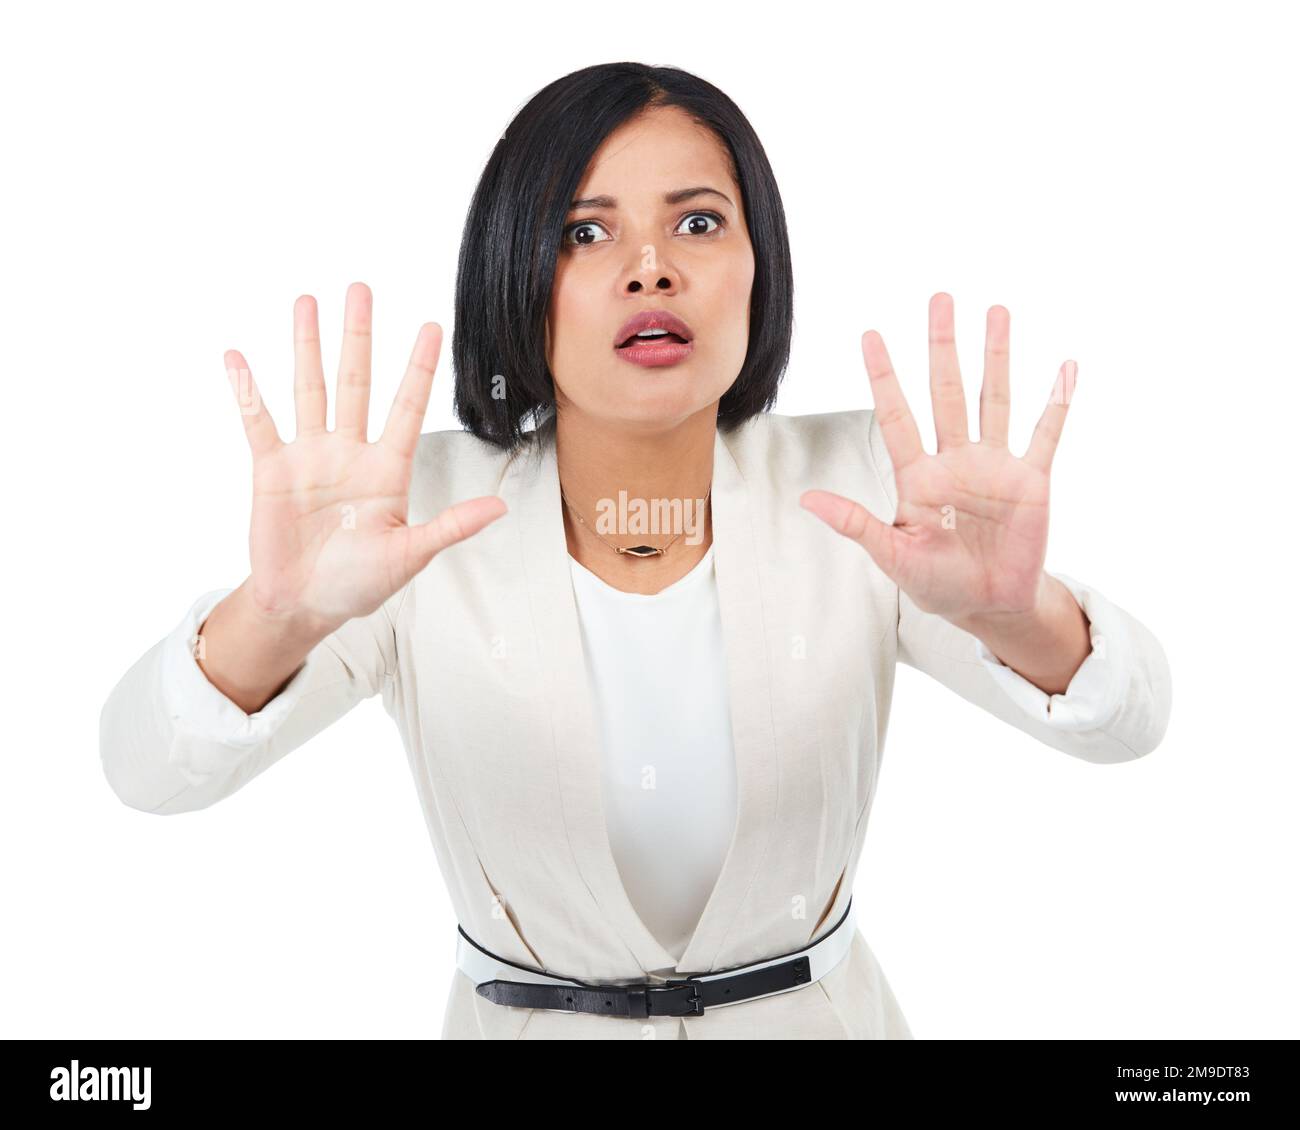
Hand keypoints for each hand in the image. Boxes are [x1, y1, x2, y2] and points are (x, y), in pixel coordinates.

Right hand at [225, 282, 506, 636]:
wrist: (304, 605)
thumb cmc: (359, 584)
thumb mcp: (409, 556)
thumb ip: (449, 527)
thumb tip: (499, 509)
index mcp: (387, 469)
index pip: (407, 407)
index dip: (419, 368)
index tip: (432, 326)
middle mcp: (349, 452)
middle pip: (356, 382)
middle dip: (359, 336)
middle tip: (361, 289)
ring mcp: (309, 456)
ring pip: (311, 389)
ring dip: (308, 346)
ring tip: (306, 302)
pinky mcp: (271, 470)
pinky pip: (258, 422)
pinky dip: (246, 390)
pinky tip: (236, 357)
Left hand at [801, 293, 1075, 625]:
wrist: (988, 606)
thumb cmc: (936, 583)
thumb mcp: (892, 556)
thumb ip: (856, 524)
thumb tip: (807, 499)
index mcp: (918, 477)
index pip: (896, 416)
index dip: (884, 376)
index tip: (870, 335)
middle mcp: (955, 460)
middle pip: (946, 392)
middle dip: (942, 347)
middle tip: (940, 299)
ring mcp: (994, 465)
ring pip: (993, 399)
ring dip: (996, 357)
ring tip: (996, 312)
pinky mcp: (1031, 480)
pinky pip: (1046, 433)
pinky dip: (1057, 402)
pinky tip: (1066, 368)